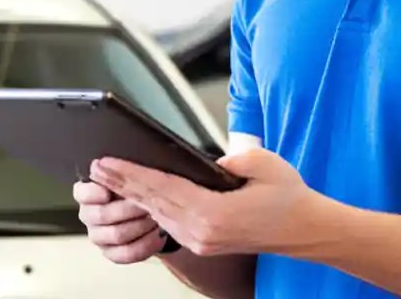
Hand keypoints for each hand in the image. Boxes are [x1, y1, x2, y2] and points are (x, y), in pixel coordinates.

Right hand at [73, 179, 166, 263]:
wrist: (157, 211)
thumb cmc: (140, 189)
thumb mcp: (134, 177)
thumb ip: (119, 172)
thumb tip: (100, 164)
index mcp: (90, 193)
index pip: (81, 193)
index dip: (93, 193)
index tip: (108, 192)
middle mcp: (90, 215)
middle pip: (101, 215)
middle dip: (128, 208)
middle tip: (147, 202)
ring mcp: (100, 236)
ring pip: (116, 235)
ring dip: (140, 225)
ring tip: (156, 216)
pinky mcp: (112, 253)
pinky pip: (125, 254)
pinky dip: (145, 244)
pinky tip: (157, 235)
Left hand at [89, 148, 327, 257]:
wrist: (305, 229)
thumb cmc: (288, 196)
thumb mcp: (262, 164)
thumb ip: (229, 158)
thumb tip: (204, 161)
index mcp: (213, 214)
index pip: (161, 189)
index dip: (130, 174)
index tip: (107, 162)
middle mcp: (202, 232)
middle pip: (152, 203)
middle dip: (121, 184)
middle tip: (95, 167)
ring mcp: (201, 240)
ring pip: (157, 214)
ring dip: (131, 195)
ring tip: (108, 178)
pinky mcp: (204, 242)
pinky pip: (169, 222)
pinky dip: (150, 206)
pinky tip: (137, 195)